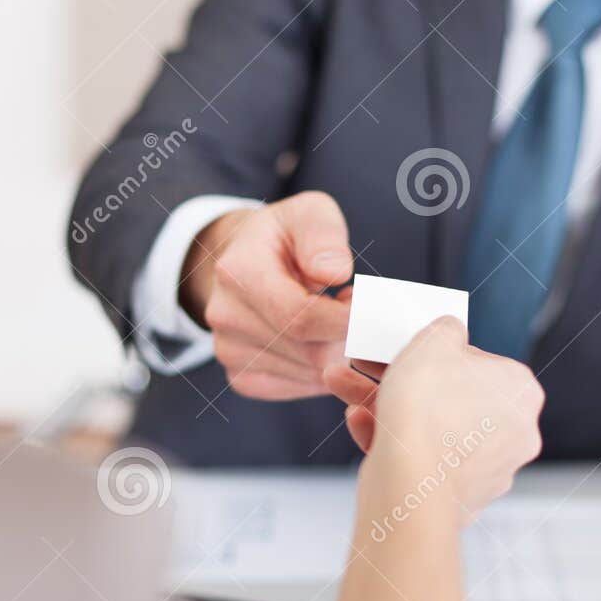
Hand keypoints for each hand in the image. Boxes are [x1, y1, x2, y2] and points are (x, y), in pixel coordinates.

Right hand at [178, 192, 352, 399]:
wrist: (244, 262)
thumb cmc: (286, 237)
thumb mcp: (309, 213)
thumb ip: (324, 236)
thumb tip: (335, 273)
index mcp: (238, 272)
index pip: (300, 316)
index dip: (347, 321)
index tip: (376, 310)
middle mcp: (225, 316)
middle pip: (309, 351)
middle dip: (349, 337)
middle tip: (360, 310)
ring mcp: (229, 351)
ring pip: (308, 374)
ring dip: (339, 353)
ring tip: (337, 319)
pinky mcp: (241, 377)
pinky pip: (298, 387)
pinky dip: (323, 371)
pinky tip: (323, 342)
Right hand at [325, 316, 543, 514]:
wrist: (409, 483)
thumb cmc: (425, 407)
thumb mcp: (433, 340)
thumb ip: (447, 329)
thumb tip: (450, 332)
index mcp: (520, 391)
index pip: (476, 362)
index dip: (434, 354)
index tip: (404, 351)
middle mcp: (514, 433)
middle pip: (449, 397)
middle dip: (401, 382)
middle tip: (366, 368)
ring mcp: (488, 470)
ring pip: (430, 429)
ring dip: (386, 409)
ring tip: (346, 395)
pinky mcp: (458, 498)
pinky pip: (422, 460)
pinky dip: (391, 443)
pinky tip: (359, 424)